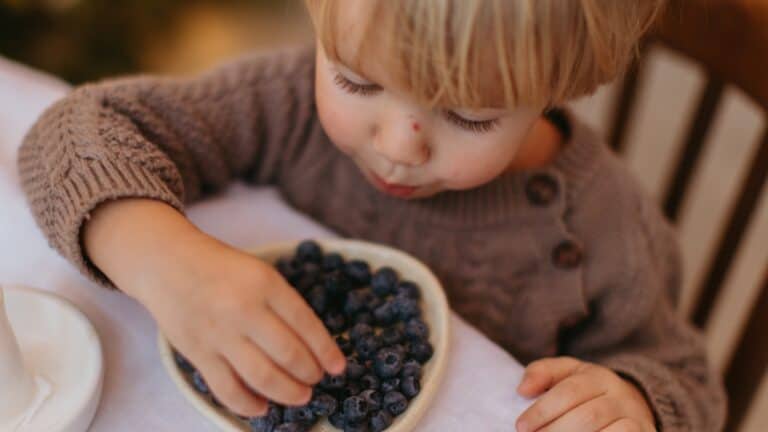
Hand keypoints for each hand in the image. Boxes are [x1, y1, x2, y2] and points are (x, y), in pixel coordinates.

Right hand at [83, 199, 345, 416]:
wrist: (168, 263)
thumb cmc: (223, 269)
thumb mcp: (261, 274)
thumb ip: (285, 305)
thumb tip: (314, 346)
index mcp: (266, 284)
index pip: (306, 324)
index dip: (327, 351)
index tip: (339, 367)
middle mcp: (244, 309)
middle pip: (289, 355)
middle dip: (310, 374)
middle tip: (316, 380)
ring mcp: (219, 334)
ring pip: (262, 377)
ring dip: (288, 393)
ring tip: (300, 396)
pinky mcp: (197, 353)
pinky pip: (227, 389)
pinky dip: (248, 405)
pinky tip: (263, 407)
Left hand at [516, 357, 655, 431]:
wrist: (635, 404)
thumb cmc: (588, 390)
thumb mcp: (566, 373)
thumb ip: (542, 373)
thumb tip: (523, 389)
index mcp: (598, 377)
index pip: (568, 392)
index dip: (542, 410)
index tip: (521, 426)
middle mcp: (620, 397)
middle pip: (586, 416)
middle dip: (555, 431)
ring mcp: (635, 419)